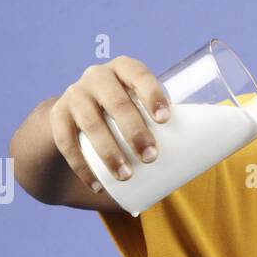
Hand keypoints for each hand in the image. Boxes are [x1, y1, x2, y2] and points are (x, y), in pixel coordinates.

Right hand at [49, 55, 170, 192]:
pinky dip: (82, 166)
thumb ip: (162, 125)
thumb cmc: (125, 116)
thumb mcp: (140, 108)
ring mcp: (74, 95)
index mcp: (124, 70)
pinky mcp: (57, 117)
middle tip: (151, 157)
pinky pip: (67, 142)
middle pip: (116, 101)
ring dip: (109, 151)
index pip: (138, 74)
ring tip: (126, 175)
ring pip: (90, 122)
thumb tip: (199, 160)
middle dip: (134, 130)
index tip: (165, 119)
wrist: (77, 117)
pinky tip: (97, 185)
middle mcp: (97, 76)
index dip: (152, 93)